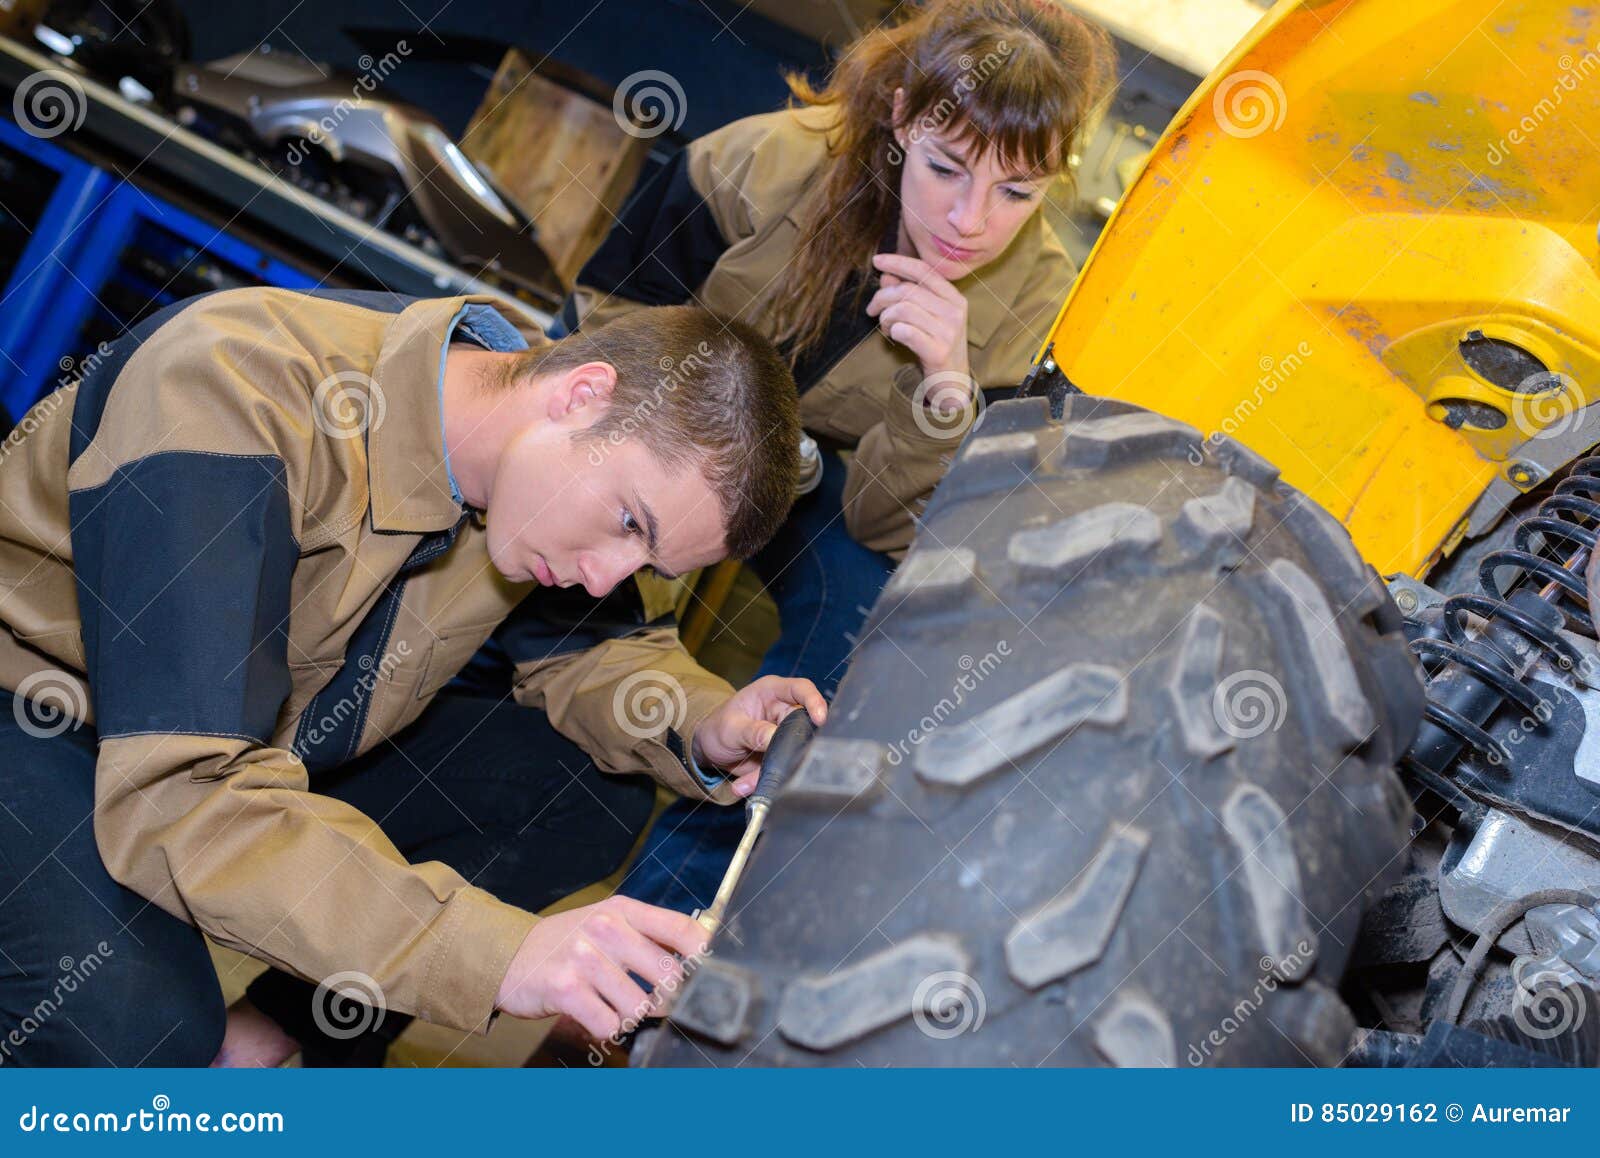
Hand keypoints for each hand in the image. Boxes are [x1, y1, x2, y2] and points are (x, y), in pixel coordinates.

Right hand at [495, 895, 707, 1039]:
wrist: (508, 956)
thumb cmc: (568, 943)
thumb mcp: (608, 922)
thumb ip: (650, 934)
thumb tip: (702, 951)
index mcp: (624, 910)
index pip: (684, 930)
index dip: (704, 958)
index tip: (706, 975)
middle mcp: (607, 928)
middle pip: (670, 976)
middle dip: (668, 999)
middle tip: (655, 1002)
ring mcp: (585, 958)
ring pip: (640, 1006)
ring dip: (633, 1016)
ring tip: (616, 1005)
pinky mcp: (566, 989)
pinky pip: (610, 1025)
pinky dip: (607, 1028)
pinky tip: (596, 1014)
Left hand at [694, 675, 827, 794]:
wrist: (708, 749)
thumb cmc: (718, 726)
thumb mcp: (731, 728)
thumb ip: (753, 732)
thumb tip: (774, 738)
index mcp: (772, 693)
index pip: (801, 689)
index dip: (814, 701)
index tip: (820, 719)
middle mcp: (783, 711)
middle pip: (805, 726)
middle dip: (794, 747)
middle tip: (779, 762)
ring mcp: (784, 735)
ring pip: (794, 753)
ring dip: (772, 770)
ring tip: (746, 781)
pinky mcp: (781, 755)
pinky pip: (781, 769)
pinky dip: (762, 780)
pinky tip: (743, 785)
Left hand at [868, 252, 972, 407]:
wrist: (952, 383)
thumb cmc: (935, 346)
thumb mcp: (925, 317)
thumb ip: (908, 293)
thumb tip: (886, 274)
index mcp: (954, 298)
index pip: (924, 270)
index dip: (898, 262)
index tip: (876, 261)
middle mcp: (955, 311)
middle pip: (908, 290)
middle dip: (882, 297)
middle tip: (872, 310)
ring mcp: (949, 332)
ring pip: (903, 309)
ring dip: (886, 318)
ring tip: (886, 327)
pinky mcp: (938, 351)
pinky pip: (905, 331)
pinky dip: (893, 331)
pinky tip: (894, 337)